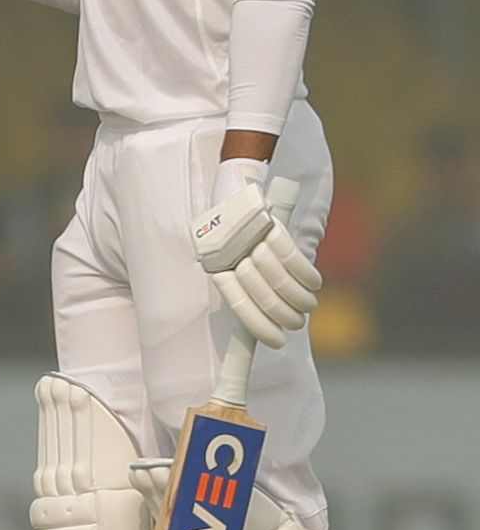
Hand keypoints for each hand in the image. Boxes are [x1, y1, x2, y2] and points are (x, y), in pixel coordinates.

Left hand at [192, 181, 321, 347]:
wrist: (235, 187)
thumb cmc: (237, 230)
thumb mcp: (231, 256)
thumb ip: (245, 288)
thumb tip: (267, 325)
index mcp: (217, 266)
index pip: (240, 308)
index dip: (261, 329)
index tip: (277, 342)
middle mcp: (230, 255)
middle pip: (269, 300)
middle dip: (286, 316)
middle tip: (294, 320)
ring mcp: (249, 241)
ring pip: (284, 284)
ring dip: (299, 298)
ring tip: (304, 302)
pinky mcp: (269, 225)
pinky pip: (296, 260)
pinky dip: (308, 276)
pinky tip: (312, 283)